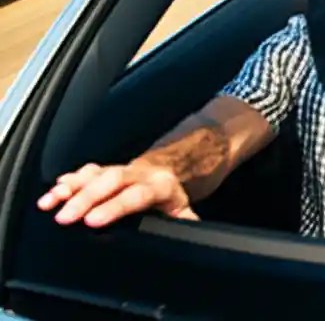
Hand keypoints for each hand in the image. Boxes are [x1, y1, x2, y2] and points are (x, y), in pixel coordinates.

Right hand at [36, 161, 198, 227]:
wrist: (167, 170)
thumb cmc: (170, 198)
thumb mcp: (183, 212)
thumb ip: (186, 224)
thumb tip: (192, 238)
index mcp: (161, 185)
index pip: (136, 195)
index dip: (114, 206)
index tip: (92, 221)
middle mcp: (138, 173)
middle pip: (111, 180)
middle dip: (86, 198)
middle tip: (64, 217)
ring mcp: (120, 169)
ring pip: (95, 173)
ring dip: (71, 188)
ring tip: (50, 203)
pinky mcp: (105, 169)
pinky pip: (85, 172)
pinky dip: (67, 182)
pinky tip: (53, 192)